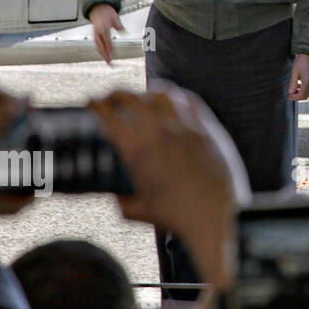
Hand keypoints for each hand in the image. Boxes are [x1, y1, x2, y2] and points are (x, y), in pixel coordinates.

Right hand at [89, 3, 124, 64]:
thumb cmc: (107, 12)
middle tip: (109, 63)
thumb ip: (119, 25)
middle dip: (105, 55)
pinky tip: (104, 55)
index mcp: (103, 28)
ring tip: (107, 61)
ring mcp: (95, 34)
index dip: (109, 49)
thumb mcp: (115, 17)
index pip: (107, 41)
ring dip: (102, 54)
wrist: (97, 8)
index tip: (111, 55)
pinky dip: (100, 50)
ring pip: (98, 46)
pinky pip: (97, 44)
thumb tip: (123, 31)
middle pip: (101, 46)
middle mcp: (98, 32)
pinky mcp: (95, 35)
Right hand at [90, 88, 250, 286]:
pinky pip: (190, 100)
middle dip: (116, 94)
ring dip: (146, 92)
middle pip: (132, 98)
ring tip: (142, 97)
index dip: (96, 106)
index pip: (110, 118)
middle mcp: (160, 133)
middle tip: (110, 98)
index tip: (91, 103)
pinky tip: (173, 101)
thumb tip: (114, 195)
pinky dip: (176, 96)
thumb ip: (121, 201)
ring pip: (162, 93)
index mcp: (138, 152)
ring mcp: (186, 127)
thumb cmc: (178, 216)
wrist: (217, 215)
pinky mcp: (208, 128)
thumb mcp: (138, 211)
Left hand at [288, 54, 308, 101]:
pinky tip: (299, 84)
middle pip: (306, 96)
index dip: (294, 98)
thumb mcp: (295, 73)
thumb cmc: (302, 62)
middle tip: (291, 94)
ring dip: (301, 93)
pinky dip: (305, 89)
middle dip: (298, 97)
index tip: (288, 97)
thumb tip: (290, 93)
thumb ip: (293, 84)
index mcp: (307, 82)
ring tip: (294, 89)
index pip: (301, 95)